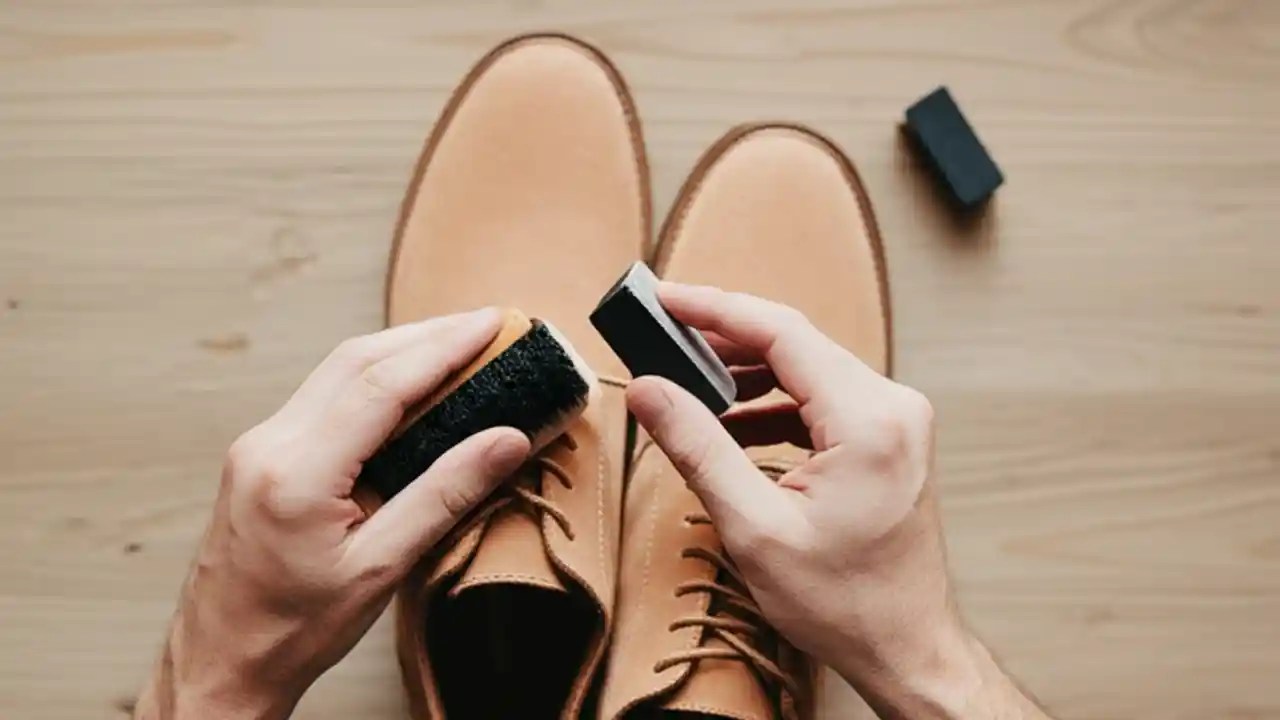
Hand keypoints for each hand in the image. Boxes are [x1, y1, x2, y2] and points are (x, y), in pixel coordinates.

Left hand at [135, 308, 530, 719]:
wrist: (219, 663)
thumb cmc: (294, 630)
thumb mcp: (382, 569)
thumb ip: (445, 496)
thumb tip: (507, 440)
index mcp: (297, 473)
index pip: (381, 385)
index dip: (443, 348)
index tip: (492, 325)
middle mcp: (269, 444)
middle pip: (356, 360)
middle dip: (426, 335)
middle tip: (487, 325)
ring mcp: (258, 444)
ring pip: (337, 371)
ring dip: (400, 350)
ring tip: (459, 343)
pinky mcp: (260, 454)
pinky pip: (323, 396)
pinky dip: (373, 378)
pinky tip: (410, 384)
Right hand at [627, 283, 1047, 719]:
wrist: (906, 648)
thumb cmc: (843, 603)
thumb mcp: (754, 528)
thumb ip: (698, 448)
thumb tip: (649, 390)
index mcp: (868, 421)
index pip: (781, 333)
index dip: (714, 308)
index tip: (664, 298)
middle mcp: (893, 406)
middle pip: (795, 345)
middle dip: (724, 340)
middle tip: (663, 338)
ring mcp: (897, 420)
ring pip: (807, 369)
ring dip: (748, 375)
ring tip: (689, 385)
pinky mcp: (889, 437)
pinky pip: (822, 399)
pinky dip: (775, 405)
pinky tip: (733, 423)